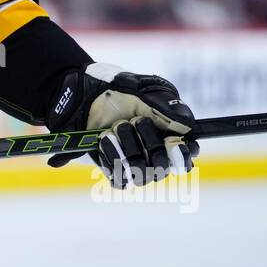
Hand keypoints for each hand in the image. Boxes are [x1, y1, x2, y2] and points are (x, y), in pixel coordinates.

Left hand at [46, 63, 198, 186]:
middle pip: (164, 169)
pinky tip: (105, 139)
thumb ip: (166, 105)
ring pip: (142, 175)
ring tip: (115, 127)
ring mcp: (130, 161)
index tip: (173, 142)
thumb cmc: (112, 86)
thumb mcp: (141, 87)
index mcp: (165, 133)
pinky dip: (113, 159)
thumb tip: (189, 126)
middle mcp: (150, 151)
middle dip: (150, 144)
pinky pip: (120, 180)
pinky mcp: (110, 166)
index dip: (182, 154)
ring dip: (129, 149)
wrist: (78, 89)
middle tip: (135, 121)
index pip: (184, 156)